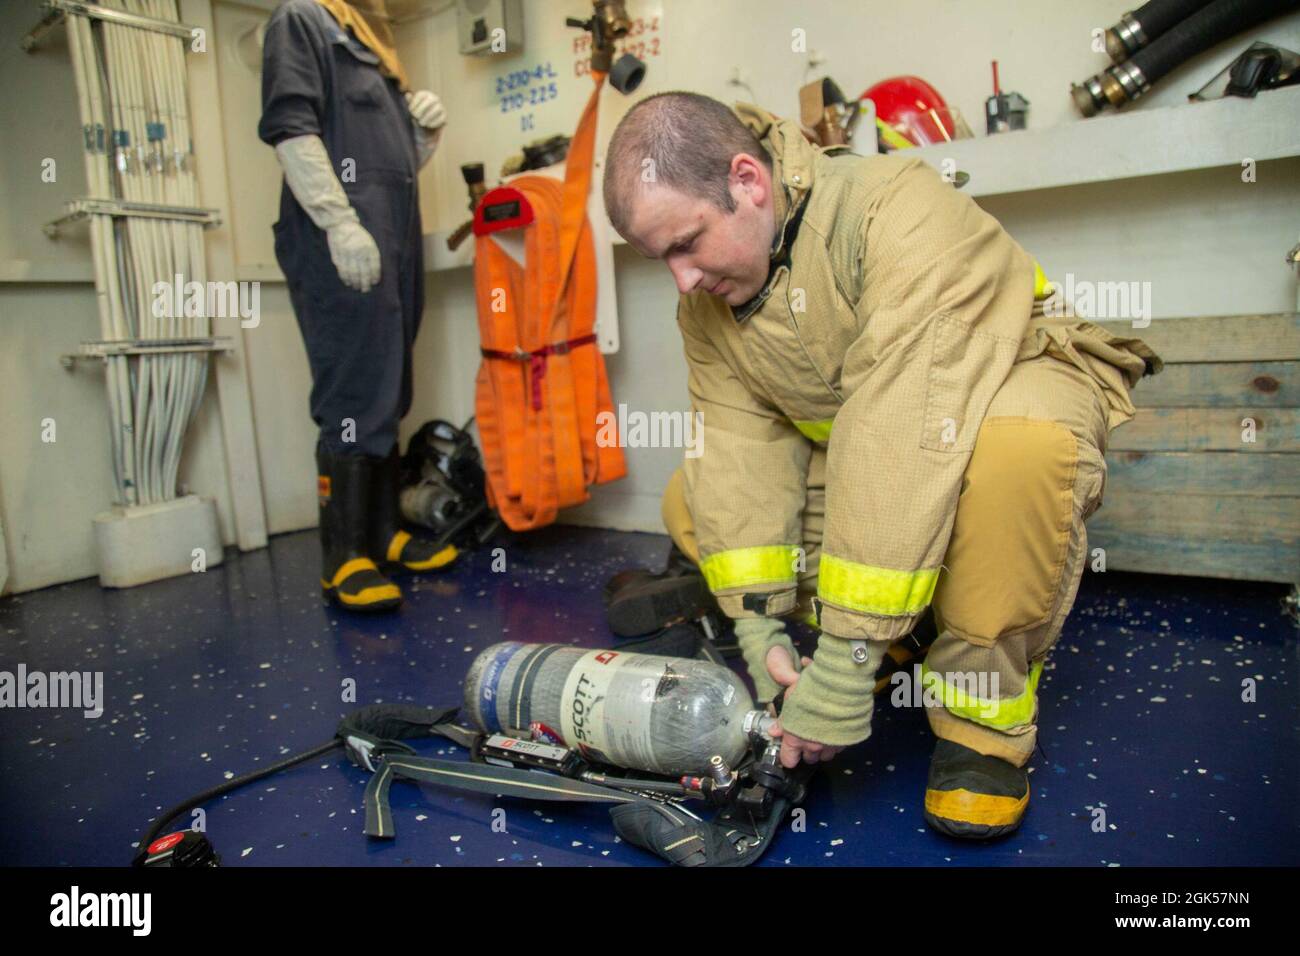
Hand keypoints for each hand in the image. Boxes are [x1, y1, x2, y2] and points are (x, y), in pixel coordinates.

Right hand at [325, 219, 380, 292]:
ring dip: (354, 283)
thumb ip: (372, 256)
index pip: (374, 266)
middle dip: (365, 283)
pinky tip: (347, 282)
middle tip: (366, 290)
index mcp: (369, 248)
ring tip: (356, 288)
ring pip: (352, 273)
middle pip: (363, 272)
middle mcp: (358, 252)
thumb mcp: (369, 242)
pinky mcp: (337, 256)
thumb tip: (374, 273)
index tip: (374, 282)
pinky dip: (345, 278)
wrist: (340, 224)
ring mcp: (347, 254)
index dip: (375, 276)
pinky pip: (342, 270)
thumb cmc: (358, 234)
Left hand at [405, 90, 445, 129]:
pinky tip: (428, 125)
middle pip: (430, 100)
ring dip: (427, 117)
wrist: (425, 130)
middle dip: (421, 109)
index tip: (410, 111)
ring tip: (421, 123)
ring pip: (436, 109)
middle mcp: (434, 98)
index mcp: (425, 94)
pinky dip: (433, 123)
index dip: (414, 103)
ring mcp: (441, 107)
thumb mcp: (412, 109)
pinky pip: (441, 118)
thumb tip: (407, 95)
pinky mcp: (444, 116)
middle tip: (416, 117)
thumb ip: (410, 101)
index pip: (420, 95)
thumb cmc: (417, 117)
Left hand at [765, 645, 844, 767]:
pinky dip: (836, 741)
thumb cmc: (812, 691)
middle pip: (809, 759)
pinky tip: (835, 729)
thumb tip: (775, 731)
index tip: (789, 751)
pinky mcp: (847, 741)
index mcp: (795, 738)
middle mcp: (813, 745)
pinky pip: (839, 747)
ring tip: (822, 733)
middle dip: (807, 751)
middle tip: (807, 736)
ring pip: (825, 756)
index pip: (789, 760)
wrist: (840, 687)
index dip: (788, 757)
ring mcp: (831, 745)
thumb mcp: (790, 700)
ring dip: (822, 748)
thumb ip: (783, 720)